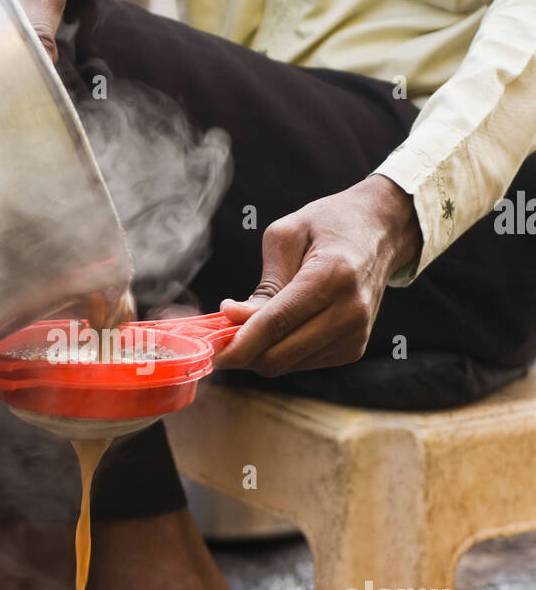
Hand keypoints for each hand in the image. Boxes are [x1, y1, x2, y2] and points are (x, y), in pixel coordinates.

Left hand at [214, 175, 421, 375]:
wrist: (381, 232)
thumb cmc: (328, 225)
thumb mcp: (287, 235)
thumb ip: (262, 284)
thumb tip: (233, 318)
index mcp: (333, 275)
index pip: (275, 324)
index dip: (237, 343)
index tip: (208, 348)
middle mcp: (350, 311)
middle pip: (277, 356)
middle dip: (242, 352)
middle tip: (220, 334)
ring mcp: (355, 335)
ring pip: (286, 365)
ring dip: (260, 351)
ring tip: (254, 321)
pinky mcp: (353, 349)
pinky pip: (301, 363)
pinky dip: (281, 350)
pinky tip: (282, 326)